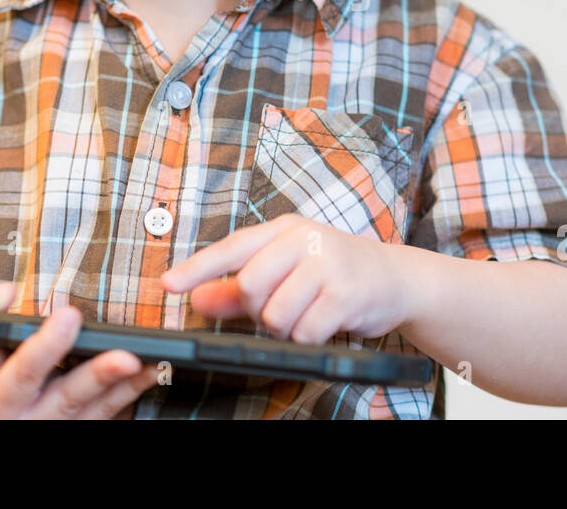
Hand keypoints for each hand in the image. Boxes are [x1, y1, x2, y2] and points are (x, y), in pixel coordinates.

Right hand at [0, 280, 160, 418]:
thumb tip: (6, 291)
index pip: (21, 374)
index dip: (46, 347)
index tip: (70, 315)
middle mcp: (25, 421)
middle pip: (67, 399)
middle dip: (98, 377)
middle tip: (126, 356)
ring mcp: (55, 428)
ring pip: (95, 411)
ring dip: (126, 387)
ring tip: (150, 364)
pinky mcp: (77, 426)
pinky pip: (108, 415)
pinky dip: (130, 394)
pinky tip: (149, 373)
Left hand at [159, 213, 412, 342]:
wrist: (397, 279)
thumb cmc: (335, 273)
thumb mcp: (287, 271)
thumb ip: (237, 289)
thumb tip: (197, 299)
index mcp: (285, 229)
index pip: (233, 247)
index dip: (198, 268)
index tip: (168, 284)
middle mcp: (304, 239)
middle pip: (250, 287)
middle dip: (260, 310)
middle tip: (285, 306)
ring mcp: (327, 263)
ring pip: (275, 315)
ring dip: (287, 328)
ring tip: (310, 313)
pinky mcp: (346, 293)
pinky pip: (305, 333)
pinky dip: (310, 338)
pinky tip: (327, 323)